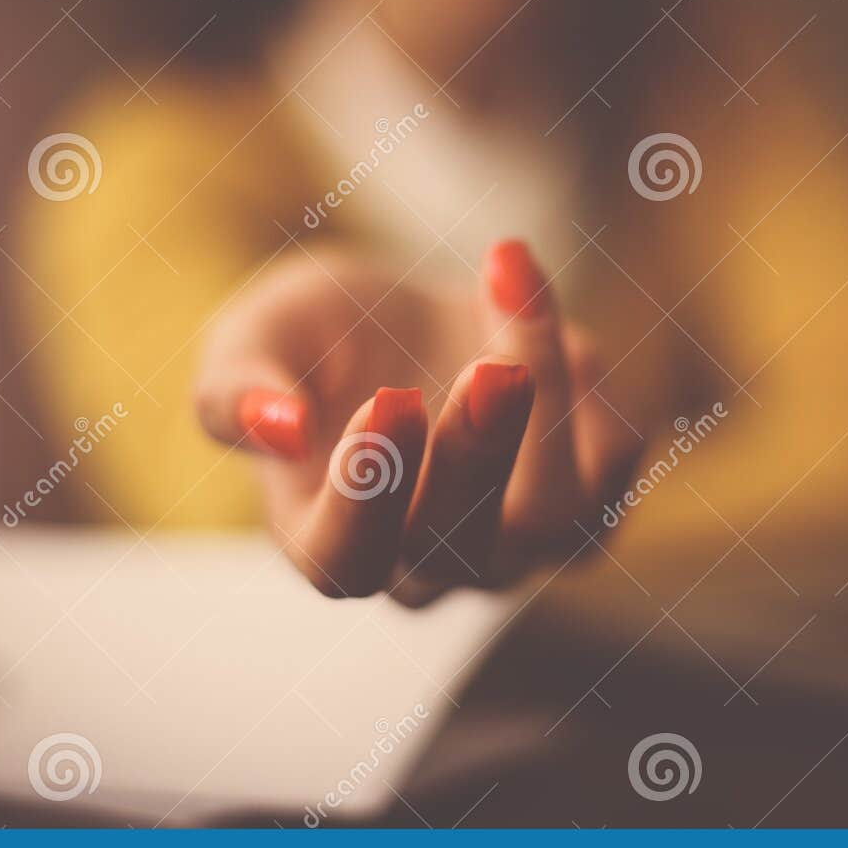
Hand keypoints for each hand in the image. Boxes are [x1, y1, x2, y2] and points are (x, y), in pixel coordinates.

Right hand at [194, 240, 643, 603]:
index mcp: (323, 537)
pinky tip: (542, 306)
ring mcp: (513, 545)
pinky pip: (612, 470)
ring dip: (549, 404)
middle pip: (460, 548)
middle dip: (481, 456)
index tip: (386, 400)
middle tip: (492, 370)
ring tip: (509, 283)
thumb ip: (235, 390)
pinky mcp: (584, 499)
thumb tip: (279, 428)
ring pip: (555, 518)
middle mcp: (424, 563)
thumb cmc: (313, 337)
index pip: (344, 562)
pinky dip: (595, 387)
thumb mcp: (251, 339)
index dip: (368, 496)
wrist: (400, 317)